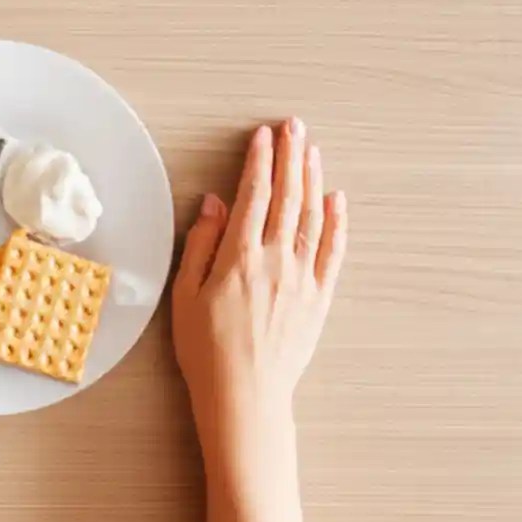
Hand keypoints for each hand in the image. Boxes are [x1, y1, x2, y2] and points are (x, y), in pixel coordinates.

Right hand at [171, 118, 346, 427]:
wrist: (245, 395)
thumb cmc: (205, 350)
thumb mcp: (185, 295)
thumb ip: (202, 244)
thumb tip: (216, 203)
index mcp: (239, 257)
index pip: (253, 195)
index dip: (259, 162)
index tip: (262, 136)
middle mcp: (276, 260)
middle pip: (287, 197)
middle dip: (290, 157)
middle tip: (293, 127)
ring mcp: (303, 278)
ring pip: (311, 217)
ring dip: (313, 179)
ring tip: (312, 150)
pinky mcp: (319, 298)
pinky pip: (333, 251)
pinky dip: (336, 222)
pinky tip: (336, 199)